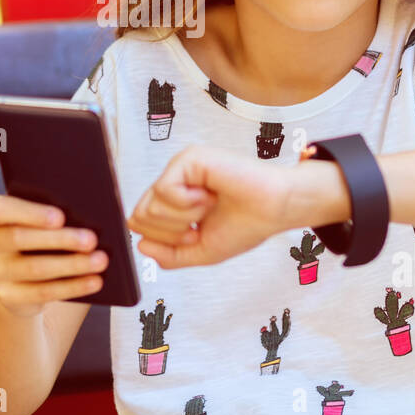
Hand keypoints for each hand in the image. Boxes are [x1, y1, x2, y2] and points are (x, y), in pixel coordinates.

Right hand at [0, 194, 107, 317]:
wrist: (22, 275)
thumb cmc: (40, 233)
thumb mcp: (42, 219)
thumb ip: (59, 211)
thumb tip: (99, 215)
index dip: (29, 213)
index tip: (61, 217)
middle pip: (18, 238)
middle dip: (59, 239)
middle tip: (92, 239)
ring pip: (33, 268)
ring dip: (71, 264)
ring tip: (100, 260)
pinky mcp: (7, 296)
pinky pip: (42, 292)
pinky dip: (72, 286)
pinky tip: (95, 281)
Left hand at [128, 144, 293, 269]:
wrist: (274, 210)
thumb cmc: (245, 225)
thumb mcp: (201, 251)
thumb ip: (170, 255)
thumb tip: (141, 246)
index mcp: (175, 202)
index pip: (141, 224)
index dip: (166, 240)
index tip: (196, 235)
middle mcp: (174, 183)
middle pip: (139, 217)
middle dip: (172, 233)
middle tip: (201, 224)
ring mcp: (179, 169)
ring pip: (149, 207)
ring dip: (184, 217)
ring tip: (209, 207)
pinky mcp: (187, 159)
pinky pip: (164, 190)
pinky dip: (188, 203)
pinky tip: (209, 196)